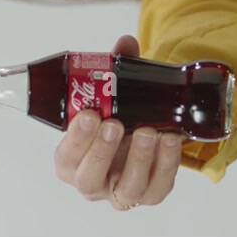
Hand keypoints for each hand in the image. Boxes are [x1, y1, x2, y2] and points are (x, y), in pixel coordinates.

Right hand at [53, 34, 183, 209]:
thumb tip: (126, 42)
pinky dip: (167, 164)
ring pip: (127, 189)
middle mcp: (93, 181)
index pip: (66, 158)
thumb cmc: (119, 115)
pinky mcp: (151, 193)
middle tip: (115, 124)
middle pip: (89, 179)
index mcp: (72, 159)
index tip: (88, 114)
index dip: (76, 140)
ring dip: (139, 159)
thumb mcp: (114, 94)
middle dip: (102, 151)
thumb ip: (116, 68)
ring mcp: (122, 191)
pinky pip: (159, 187)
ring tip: (149, 131)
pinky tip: (171, 140)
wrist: (145, 131)